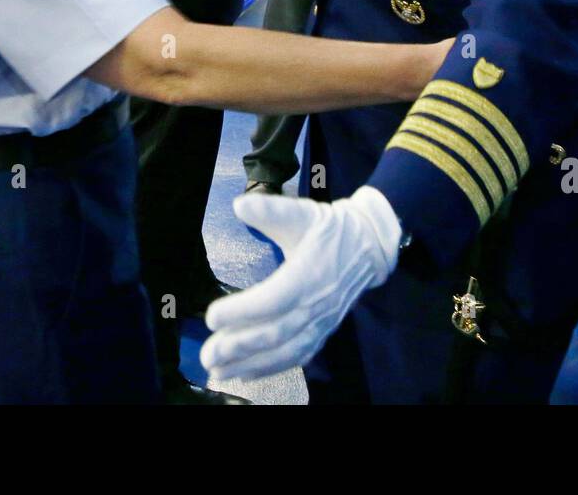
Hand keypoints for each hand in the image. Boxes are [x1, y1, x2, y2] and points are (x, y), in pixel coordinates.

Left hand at [200, 187, 401, 381]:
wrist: (370, 244)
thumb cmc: (330, 228)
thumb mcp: (302, 211)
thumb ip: (271, 209)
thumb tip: (240, 204)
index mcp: (311, 273)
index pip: (274, 299)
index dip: (243, 311)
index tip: (211, 316)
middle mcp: (318, 303)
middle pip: (277, 332)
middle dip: (240, 346)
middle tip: (208, 353)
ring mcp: (323, 321)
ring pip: (286, 350)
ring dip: (251, 363)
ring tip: (219, 370)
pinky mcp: (323, 330)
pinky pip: (298, 355)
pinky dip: (271, 367)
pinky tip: (245, 372)